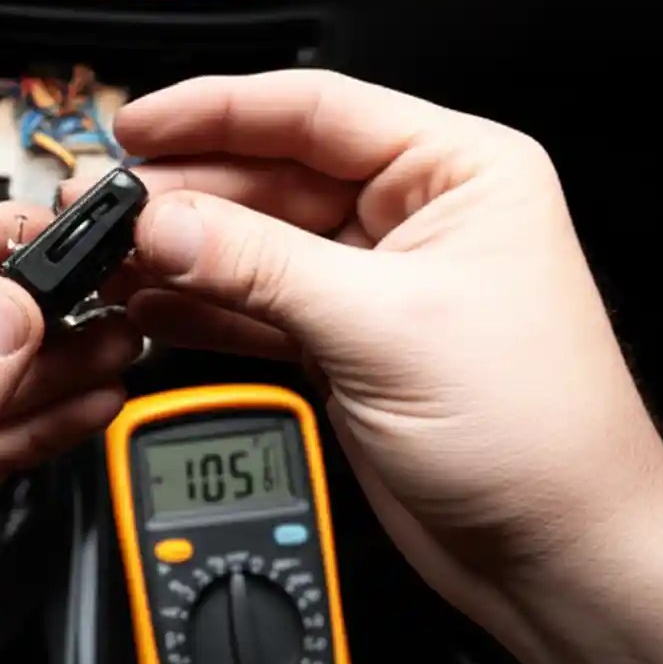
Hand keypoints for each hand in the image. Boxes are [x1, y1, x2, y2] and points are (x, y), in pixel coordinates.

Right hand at [67, 70, 662, 663]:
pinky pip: (254, 306)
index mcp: (458, 172)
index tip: (140, 126)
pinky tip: (151, 305)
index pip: (316, 112)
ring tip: (115, 258)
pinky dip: (201, 309)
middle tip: (110, 209)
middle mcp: (414, 216)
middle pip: (272, 177)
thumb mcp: (385, 325)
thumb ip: (262, 267)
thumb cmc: (535, 430)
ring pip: (254, 245)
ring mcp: (371, 282)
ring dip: (183, 253)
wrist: (552, 552)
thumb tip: (168, 222)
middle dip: (188, 193)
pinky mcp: (342, 342)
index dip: (217, 111)